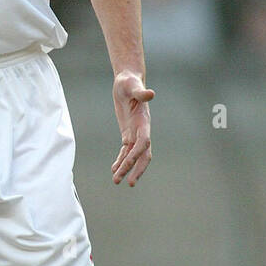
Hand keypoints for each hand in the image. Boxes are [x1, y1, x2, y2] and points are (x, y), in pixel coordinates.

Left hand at [111, 71, 153, 186]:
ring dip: (126, 168)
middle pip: (142, 155)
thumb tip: (151, 93)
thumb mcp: (132, 85)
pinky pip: (125, 151)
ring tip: (116, 180)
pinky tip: (114, 169)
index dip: (137, 155)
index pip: (143, 143)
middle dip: (136, 169)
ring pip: (133, 156)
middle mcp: (142, 130)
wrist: (128, 81)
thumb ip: (140, 92)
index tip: (127, 164)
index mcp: (144, 122)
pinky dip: (120, 160)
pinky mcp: (128, 133)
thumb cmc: (129, 82)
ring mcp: (135, 133)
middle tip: (129, 183)